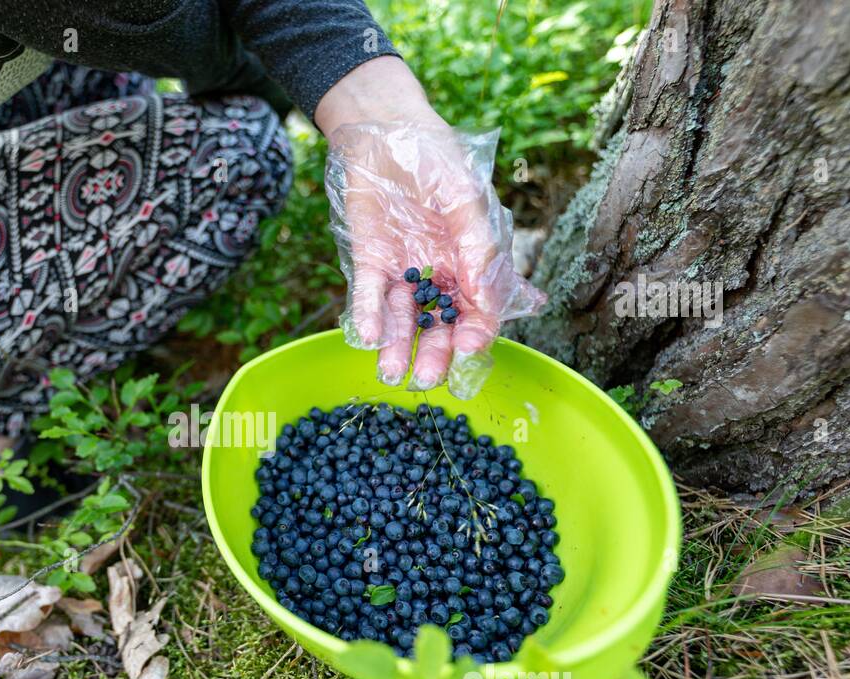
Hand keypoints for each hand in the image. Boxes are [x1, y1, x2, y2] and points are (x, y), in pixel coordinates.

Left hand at [316, 58, 543, 392]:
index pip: (480, 308)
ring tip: (391, 373)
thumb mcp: (465, 195)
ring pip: (404, 319)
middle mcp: (440, 274)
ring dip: (398, 347)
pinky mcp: (370, 262)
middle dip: (435, 354)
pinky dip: (367, 315)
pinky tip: (366, 336)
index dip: (477, 331)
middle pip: (440, 324)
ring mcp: (404, 271)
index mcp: (473, 261)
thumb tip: (483, 293)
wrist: (385, 128)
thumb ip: (477, 243)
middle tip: (429, 379)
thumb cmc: (436, 158)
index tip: (470, 347)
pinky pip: (369, 295)